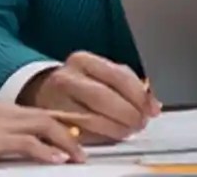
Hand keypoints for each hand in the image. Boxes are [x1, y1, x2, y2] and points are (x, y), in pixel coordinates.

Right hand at [0, 101, 85, 164]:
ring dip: (67, 141)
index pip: (41, 111)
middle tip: (86, 147)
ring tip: (79, 156)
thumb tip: (16, 148)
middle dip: (74, 131)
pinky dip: (47, 150)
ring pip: (46, 125)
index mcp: (1, 108)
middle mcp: (5, 110)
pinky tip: (57, 160)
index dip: (65, 121)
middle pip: (51, 115)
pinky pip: (28, 142)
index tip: (80, 133)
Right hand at [21, 51, 159, 142]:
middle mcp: (68, 77)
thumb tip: (152, 103)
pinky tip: (112, 134)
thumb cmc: (81, 82)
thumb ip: (126, 83)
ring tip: (129, 130)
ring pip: (92, 118)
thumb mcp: (100, 73)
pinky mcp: (54, 121)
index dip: (139, 95)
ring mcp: (57, 100)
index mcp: (84, 60)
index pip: (118, 76)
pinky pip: (82, 132)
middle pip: (104, 97)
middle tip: (141, 122)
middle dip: (128, 113)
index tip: (152, 108)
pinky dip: (102, 135)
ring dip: (117, 128)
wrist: (44, 91)